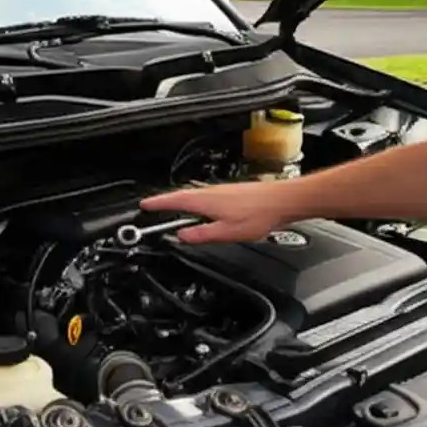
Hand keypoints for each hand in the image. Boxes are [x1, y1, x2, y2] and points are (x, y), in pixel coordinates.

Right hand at [139, 181, 290, 243]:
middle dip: (166, 202)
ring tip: (172, 210)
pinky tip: (201, 211)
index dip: (157, 203)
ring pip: (194, 196)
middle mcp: (211, 192)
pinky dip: (195, 202)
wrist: (281, 201)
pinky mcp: (230, 193)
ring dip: (180, 202)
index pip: (174, 201)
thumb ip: (201, 235)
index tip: (144, 205)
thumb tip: (183, 236)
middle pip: (181, 196)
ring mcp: (221, 191)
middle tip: (153, 207)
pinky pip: (205, 196)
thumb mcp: (226, 232)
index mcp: (205, 201)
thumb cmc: (258, 214)